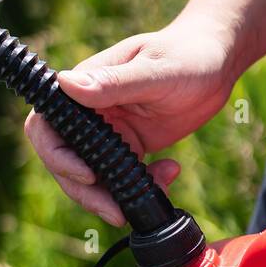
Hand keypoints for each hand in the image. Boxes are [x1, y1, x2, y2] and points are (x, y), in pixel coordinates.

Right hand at [24, 17, 236, 225]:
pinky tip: (169, 174)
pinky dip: (141, 187)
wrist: (218, 64)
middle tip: (116, 211)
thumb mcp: (153, 71)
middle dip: (85, 191)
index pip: (46, 126)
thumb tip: (65, 83)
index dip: (57, 156)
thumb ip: (112, 83)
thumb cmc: (187, 55)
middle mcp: (89, 113)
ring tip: (147, 199)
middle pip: (65, 161)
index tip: (88, 174)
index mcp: (85, 88)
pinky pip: (122, 178)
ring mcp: (108, 132)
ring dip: (112, 196)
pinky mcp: (129, 147)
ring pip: (92, 177)